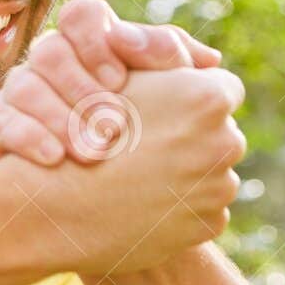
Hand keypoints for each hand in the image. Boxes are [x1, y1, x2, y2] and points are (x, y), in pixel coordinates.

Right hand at [0, 0, 220, 164]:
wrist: (94, 202)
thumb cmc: (142, 140)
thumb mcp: (169, 101)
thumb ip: (184, 75)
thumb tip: (210, 63)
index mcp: (90, 43)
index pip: (84, 16)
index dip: (100, 42)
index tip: (121, 80)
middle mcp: (52, 60)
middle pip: (52, 50)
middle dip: (82, 88)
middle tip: (113, 126)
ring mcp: (20, 91)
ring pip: (24, 84)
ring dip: (62, 117)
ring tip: (91, 152)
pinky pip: (0, 120)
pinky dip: (30, 138)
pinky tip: (56, 160)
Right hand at [24, 67, 246, 274]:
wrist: (58, 203)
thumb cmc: (83, 127)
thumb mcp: (126, 74)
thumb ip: (171, 60)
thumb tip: (208, 60)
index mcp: (211, 98)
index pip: (224, 88)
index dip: (194, 96)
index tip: (169, 107)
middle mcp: (226, 142)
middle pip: (221, 133)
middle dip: (194, 137)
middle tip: (151, 144)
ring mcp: (219, 188)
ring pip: (212, 173)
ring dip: (188, 173)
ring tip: (142, 177)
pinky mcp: (208, 225)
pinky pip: (202, 209)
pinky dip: (180, 208)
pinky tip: (144, 203)